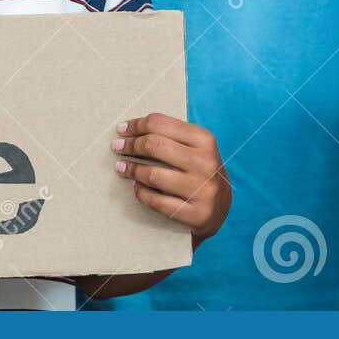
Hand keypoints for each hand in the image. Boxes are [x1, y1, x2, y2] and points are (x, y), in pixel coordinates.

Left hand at [112, 113, 230, 243]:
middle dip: (130, 145)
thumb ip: (170, 136)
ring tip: (121, 167)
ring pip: (153, 174)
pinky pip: (157, 202)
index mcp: (204, 139)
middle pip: (154, 145)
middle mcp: (206, 163)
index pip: (160, 123)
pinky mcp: (196, 214)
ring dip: (132, 170)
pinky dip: (141, 192)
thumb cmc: (198, 170)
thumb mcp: (194, 147)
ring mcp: (202, 190)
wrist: (220, 208)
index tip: (122, 129)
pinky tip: (136, 187)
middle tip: (117, 147)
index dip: (136, 125)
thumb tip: (129, 129)